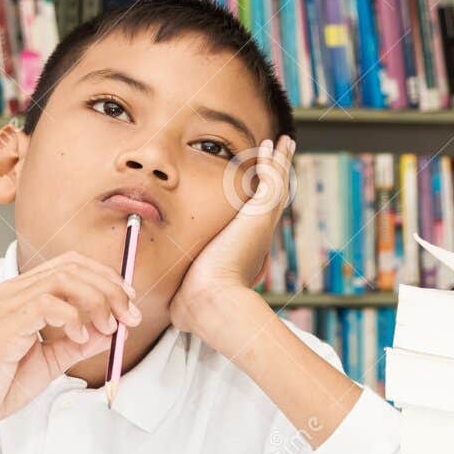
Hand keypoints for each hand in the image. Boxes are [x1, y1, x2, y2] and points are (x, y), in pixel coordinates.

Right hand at [0, 251, 141, 439]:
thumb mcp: (48, 362)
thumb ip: (77, 344)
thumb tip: (111, 329)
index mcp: (20, 295)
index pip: (69, 266)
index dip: (105, 278)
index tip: (128, 303)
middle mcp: (11, 291)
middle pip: (72, 267)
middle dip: (110, 288)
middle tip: (129, 316)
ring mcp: (5, 303)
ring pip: (64, 279)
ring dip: (98, 300)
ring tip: (109, 327)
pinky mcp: (4, 321)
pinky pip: (48, 304)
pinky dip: (74, 317)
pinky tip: (81, 337)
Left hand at [170, 134, 295, 340]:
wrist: (210, 302)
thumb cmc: (196, 304)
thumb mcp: (188, 293)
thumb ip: (184, 294)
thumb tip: (172, 311)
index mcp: (243, 251)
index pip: (252, 221)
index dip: (254, 203)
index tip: (254, 191)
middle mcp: (256, 235)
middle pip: (270, 198)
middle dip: (274, 176)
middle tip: (278, 156)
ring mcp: (261, 224)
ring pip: (276, 185)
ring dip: (278, 162)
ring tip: (281, 143)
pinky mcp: (261, 214)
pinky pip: (272, 180)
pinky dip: (274, 161)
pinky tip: (272, 144)